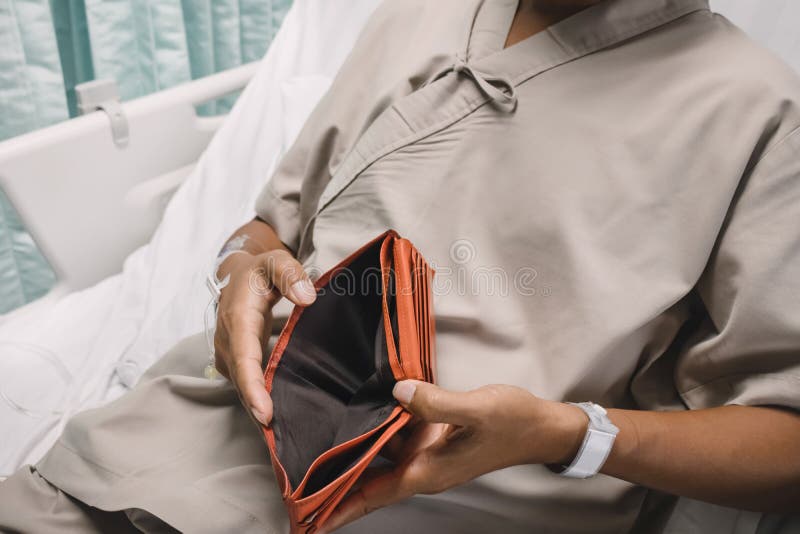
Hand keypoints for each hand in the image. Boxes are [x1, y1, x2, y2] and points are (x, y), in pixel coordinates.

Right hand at [213, 249, 315, 424]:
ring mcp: (230, 355)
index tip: (265, 414)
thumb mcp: (275, 261)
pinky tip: (281, 422)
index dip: (252, 388)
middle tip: (283, 443)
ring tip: (285, 440)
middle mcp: (228, 342)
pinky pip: (248, 386)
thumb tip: (307, 298)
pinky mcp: (237, 362)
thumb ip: (290, 274)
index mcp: (238, 319)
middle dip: (259, 412)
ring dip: (260, 411)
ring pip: (244, 389)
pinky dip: (261, 402)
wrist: (236, 275)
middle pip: (243, 384)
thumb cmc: (259, 270)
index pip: (244, 358)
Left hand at [321, 381, 587, 531]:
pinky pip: (394, 434)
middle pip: (368, 479)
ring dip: (351, 451)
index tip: (306, 520)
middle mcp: (421, 465)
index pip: (373, 495)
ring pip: (378, 454)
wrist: (540, 425)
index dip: (339, 508)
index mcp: (427, 470)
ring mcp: (425, 450)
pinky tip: (355, 413)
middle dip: (333, 481)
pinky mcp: (431, 434)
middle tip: (293, 478)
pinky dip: (374, 428)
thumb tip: (397, 390)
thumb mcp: (475, 410)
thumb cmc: (512, 423)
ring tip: (312, 443)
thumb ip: (435, 402)